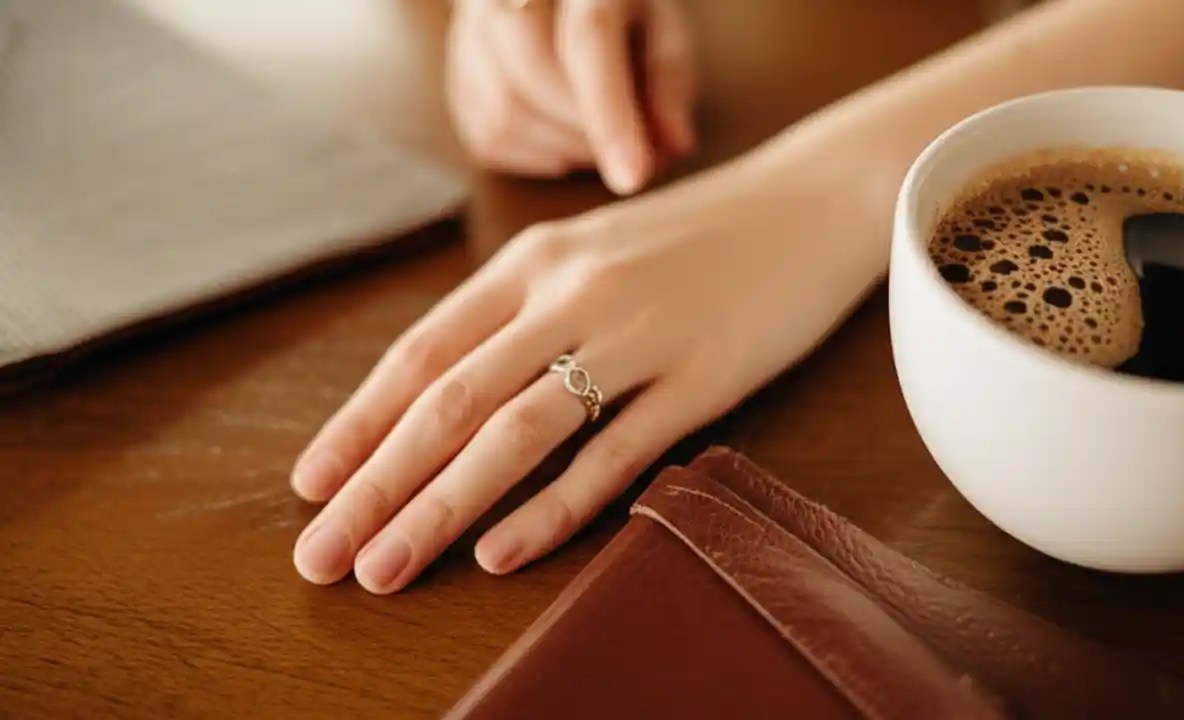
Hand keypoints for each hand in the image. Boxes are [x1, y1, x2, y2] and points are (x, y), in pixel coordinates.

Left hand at [288, 151, 881, 593]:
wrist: (810, 203)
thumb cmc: (692, 238)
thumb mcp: (588, 252)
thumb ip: (520, 312)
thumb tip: (440, 394)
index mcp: (533, 262)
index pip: (422, 353)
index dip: (359, 423)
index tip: (312, 486)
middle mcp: (570, 293)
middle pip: (450, 402)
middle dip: (377, 486)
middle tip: (323, 556)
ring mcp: (637, 334)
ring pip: (516, 431)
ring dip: (440, 507)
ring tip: (384, 568)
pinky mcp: (702, 376)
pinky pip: (613, 453)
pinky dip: (551, 508)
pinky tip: (501, 553)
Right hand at [446, 0, 696, 193]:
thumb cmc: (618, 11)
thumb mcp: (661, 28)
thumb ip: (669, 80)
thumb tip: (673, 144)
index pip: (587, 40)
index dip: (610, 115)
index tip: (634, 177)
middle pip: (531, 72)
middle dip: (584, 134)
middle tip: (624, 154)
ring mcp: (471, 27)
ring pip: (502, 111)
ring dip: (558, 150)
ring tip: (594, 145)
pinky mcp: (457, 69)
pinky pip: (484, 135)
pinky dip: (529, 158)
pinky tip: (560, 143)